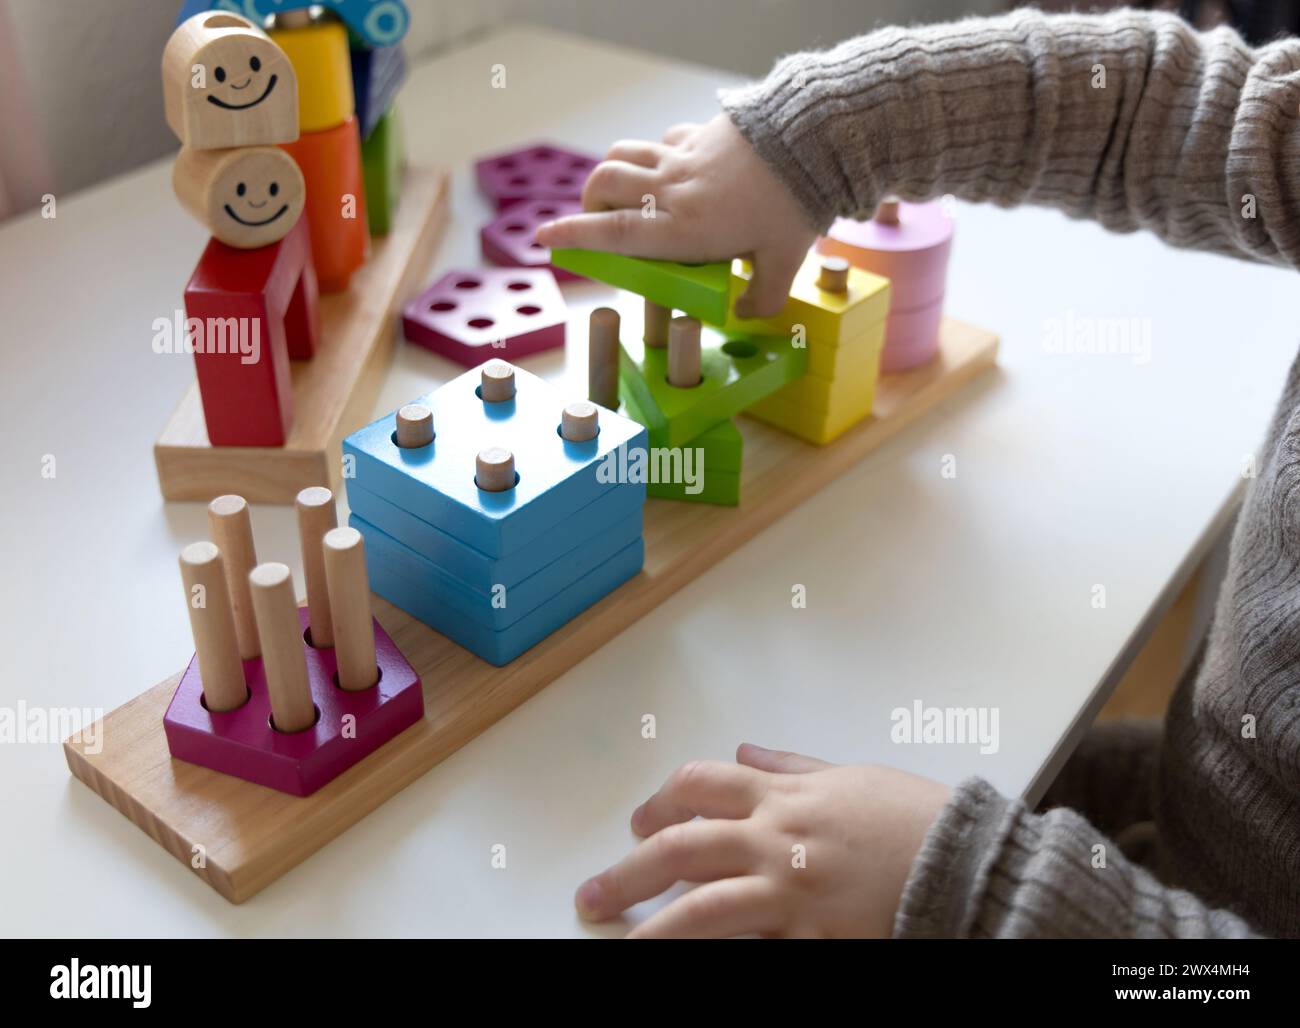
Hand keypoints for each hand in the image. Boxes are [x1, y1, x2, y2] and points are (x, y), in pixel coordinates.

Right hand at [534, 114, 816, 317]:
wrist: (814, 139)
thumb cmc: (794, 204)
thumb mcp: (782, 263)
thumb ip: (762, 297)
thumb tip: (747, 315)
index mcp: (683, 229)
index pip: (613, 233)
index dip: (574, 237)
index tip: (543, 239)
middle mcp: (672, 191)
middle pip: (603, 186)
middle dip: (587, 205)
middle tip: (594, 223)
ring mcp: (681, 158)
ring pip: (621, 155)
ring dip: (610, 175)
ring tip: (620, 196)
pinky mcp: (696, 135)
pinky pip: (660, 142)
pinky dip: (652, 156)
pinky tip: (671, 170)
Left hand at [575, 744, 949, 937]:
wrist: (969, 863)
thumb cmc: (916, 818)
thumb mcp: (851, 777)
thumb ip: (792, 768)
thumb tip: (747, 752)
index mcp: (785, 796)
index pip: (701, 787)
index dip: (659, 803)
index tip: (638, 823)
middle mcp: (776, 839)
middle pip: (682, 848)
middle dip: (629, 871)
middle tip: (594, 895)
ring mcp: (791, 891)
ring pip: (702, 908)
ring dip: (652, 928)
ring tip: (616, 941)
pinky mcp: (811, 935)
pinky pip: (752, 949)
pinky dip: (719, 957)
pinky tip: (688, 962)